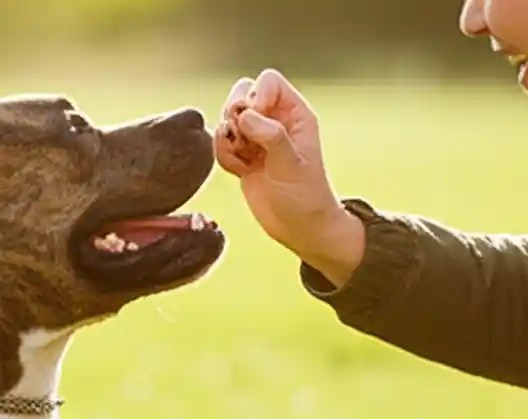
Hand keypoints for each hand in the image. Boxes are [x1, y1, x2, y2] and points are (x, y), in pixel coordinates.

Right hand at [214, 69, 365, 286]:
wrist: (298, 228)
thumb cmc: (306, 197)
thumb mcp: (292, 165)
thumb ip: (271, 136)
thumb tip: (245, 114)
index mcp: (295, 114)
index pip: (269, 81)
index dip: (257, 96)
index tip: (256, 121)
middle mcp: (275, 121)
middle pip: (243, 92)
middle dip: (234, 113)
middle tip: (240, 136)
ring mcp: (257, 138)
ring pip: (228, 118)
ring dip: (227, 137)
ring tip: (242, 158)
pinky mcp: (243, 156)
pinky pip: (221, 143)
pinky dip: (224, 156)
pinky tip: (239, 172)